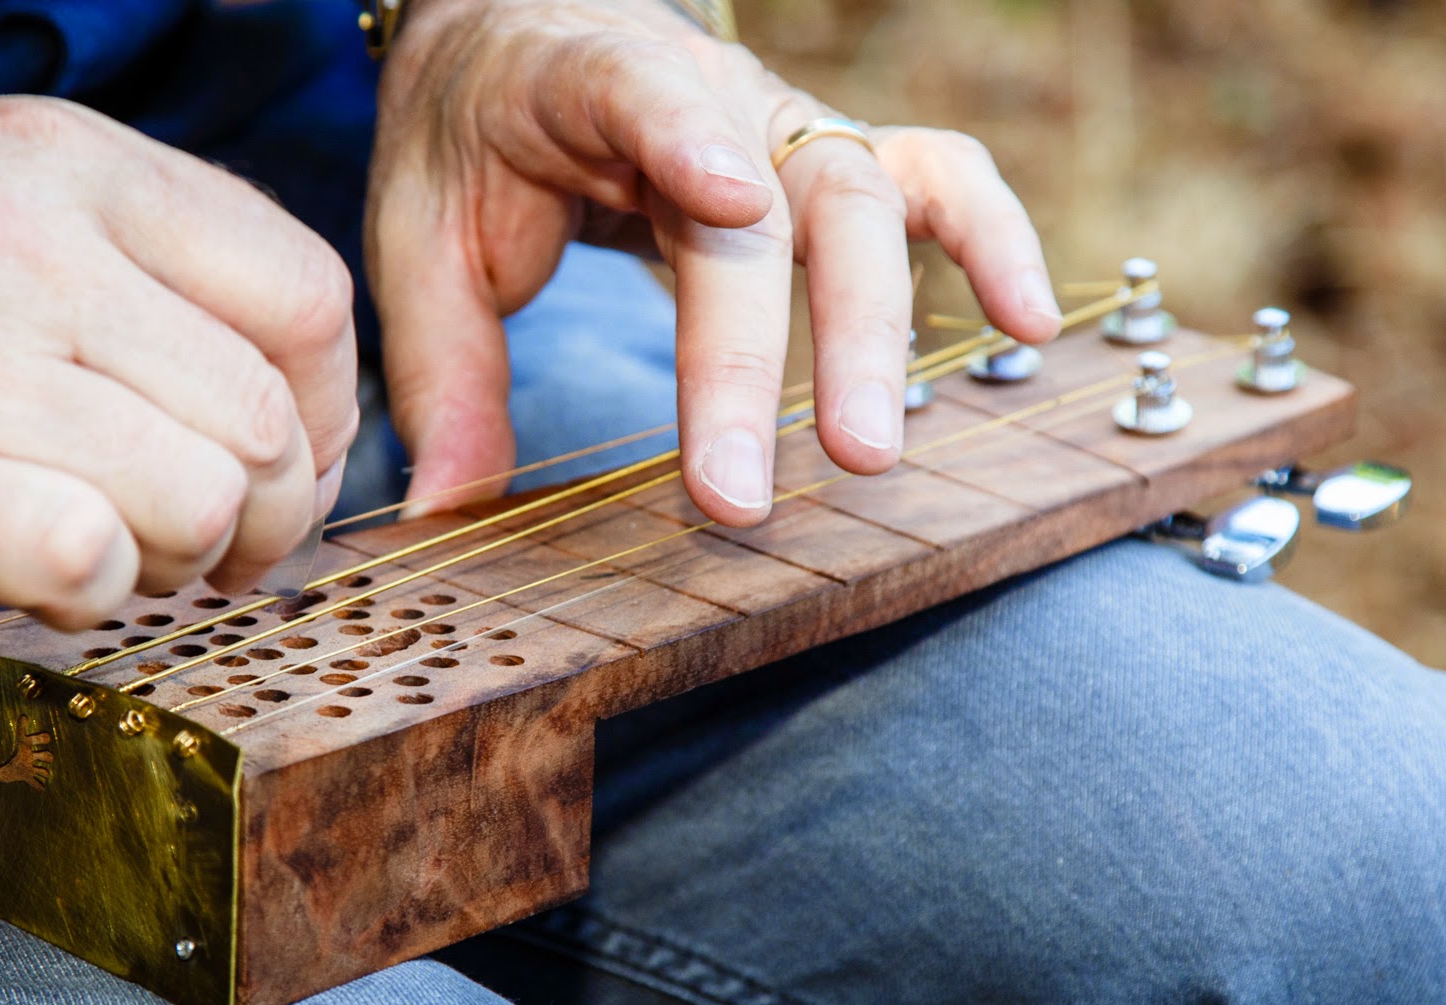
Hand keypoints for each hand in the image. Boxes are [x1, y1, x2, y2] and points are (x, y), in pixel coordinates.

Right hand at [0, 97, 358, 627]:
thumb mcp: (30, 196)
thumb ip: (174, 261)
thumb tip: (318, 403)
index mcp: (84, 167)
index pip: (310, 303)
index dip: (330, 408)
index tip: (295, 452)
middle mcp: (22, 244)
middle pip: (264, 425)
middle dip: (270, 511)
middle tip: (219, 533)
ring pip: (201, 504)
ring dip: (185, 558)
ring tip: (126, 542)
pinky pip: (84, 556)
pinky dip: (100, 589)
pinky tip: (65, 571)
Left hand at [368, 0, 1060, 525]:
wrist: (529, 38)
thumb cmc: (477, 138)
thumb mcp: (421, 238)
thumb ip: (442, 370)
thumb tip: (448, 513)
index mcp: (585, 83)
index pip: (640, 95)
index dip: (684, 140)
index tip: (719, 199)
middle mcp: (710, 99)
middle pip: (768, 204)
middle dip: (770, 347)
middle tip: (753, 486)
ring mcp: (786, 127)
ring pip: (865, 200)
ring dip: (878, 327)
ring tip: (875, 452)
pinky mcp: (832, 158)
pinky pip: (936, 179)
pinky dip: (990, 238)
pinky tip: (1027, 322)